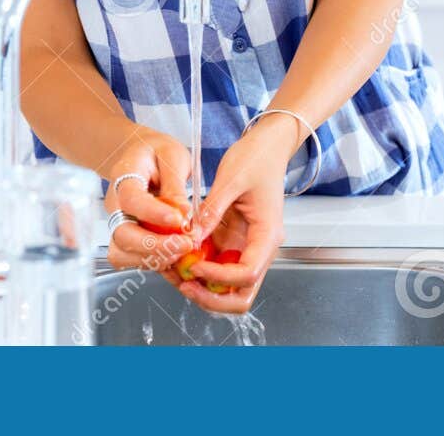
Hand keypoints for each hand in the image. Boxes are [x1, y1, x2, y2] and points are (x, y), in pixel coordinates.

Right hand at [102, 128, 198, 274]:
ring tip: (183, 252)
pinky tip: (177, 260)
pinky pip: (133, 260)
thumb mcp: (172, 155)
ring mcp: (119, 223)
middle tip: (185, 244)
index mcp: (124, 177)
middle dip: (154, 246)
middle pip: (122, 234)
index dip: (153, 213)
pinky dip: (155, 264)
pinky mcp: (127, 238)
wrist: (139, 155)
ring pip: (123, 253)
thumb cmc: (156, 152)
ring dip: (155, 258)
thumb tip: (183, 214)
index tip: (178, 219)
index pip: (132, 199)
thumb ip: (175, 184)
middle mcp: (115, 205)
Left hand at [182, 115, 292, 313]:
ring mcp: (246, 247)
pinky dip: (199, 271)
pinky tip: (179, 260)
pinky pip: (217, 267)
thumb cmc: (257, 158)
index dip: (218, 277)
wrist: (267, 147)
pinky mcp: (233, 242)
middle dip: (212, 297)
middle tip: (184, 284)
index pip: (247, 274)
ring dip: (203, 288)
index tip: (194, 266)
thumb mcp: (231, 179)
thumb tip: (191, 236)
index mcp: (267, 234)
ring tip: (176, 272)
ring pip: (228, 287)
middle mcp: (260, 248)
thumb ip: (212, 210)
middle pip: (241, 294)